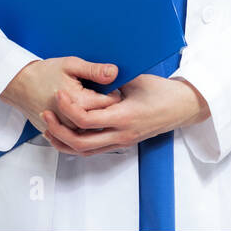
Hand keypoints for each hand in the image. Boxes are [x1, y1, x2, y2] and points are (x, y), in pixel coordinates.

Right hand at [0, 57, 122, 131]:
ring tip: (90, 101)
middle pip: (103, 117)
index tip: (111, 85)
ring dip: (96, 117)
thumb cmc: (44, 73)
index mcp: (79, 102)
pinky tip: (81, 112)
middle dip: (107, 105)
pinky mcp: (58, 133)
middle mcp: (72, 121)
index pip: (111, 102)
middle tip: (101, 92)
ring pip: (92, 128)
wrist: (19, 85)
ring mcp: (64, 129)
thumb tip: (115, 72)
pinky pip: (78, 133)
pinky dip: (83, 124)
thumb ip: (94, 70)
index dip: (115, 92)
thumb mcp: (71, 64)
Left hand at [39, 74, 209, 155]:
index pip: (86, 119)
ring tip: (50, 126)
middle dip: (58, 129)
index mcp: (124, 116)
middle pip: (79, 142)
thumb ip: (112, 82)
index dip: (68, 107)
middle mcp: (121, 134)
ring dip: (63, 141)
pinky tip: (67, 134)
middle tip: (46, 114)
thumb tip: (89, 79)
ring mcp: (122, 141)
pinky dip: (75, 145)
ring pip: (83, 151)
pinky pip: (93, 150)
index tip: (59, 94)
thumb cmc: (164, 91)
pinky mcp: (123, 143)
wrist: (184, 107)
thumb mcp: (137, 80)